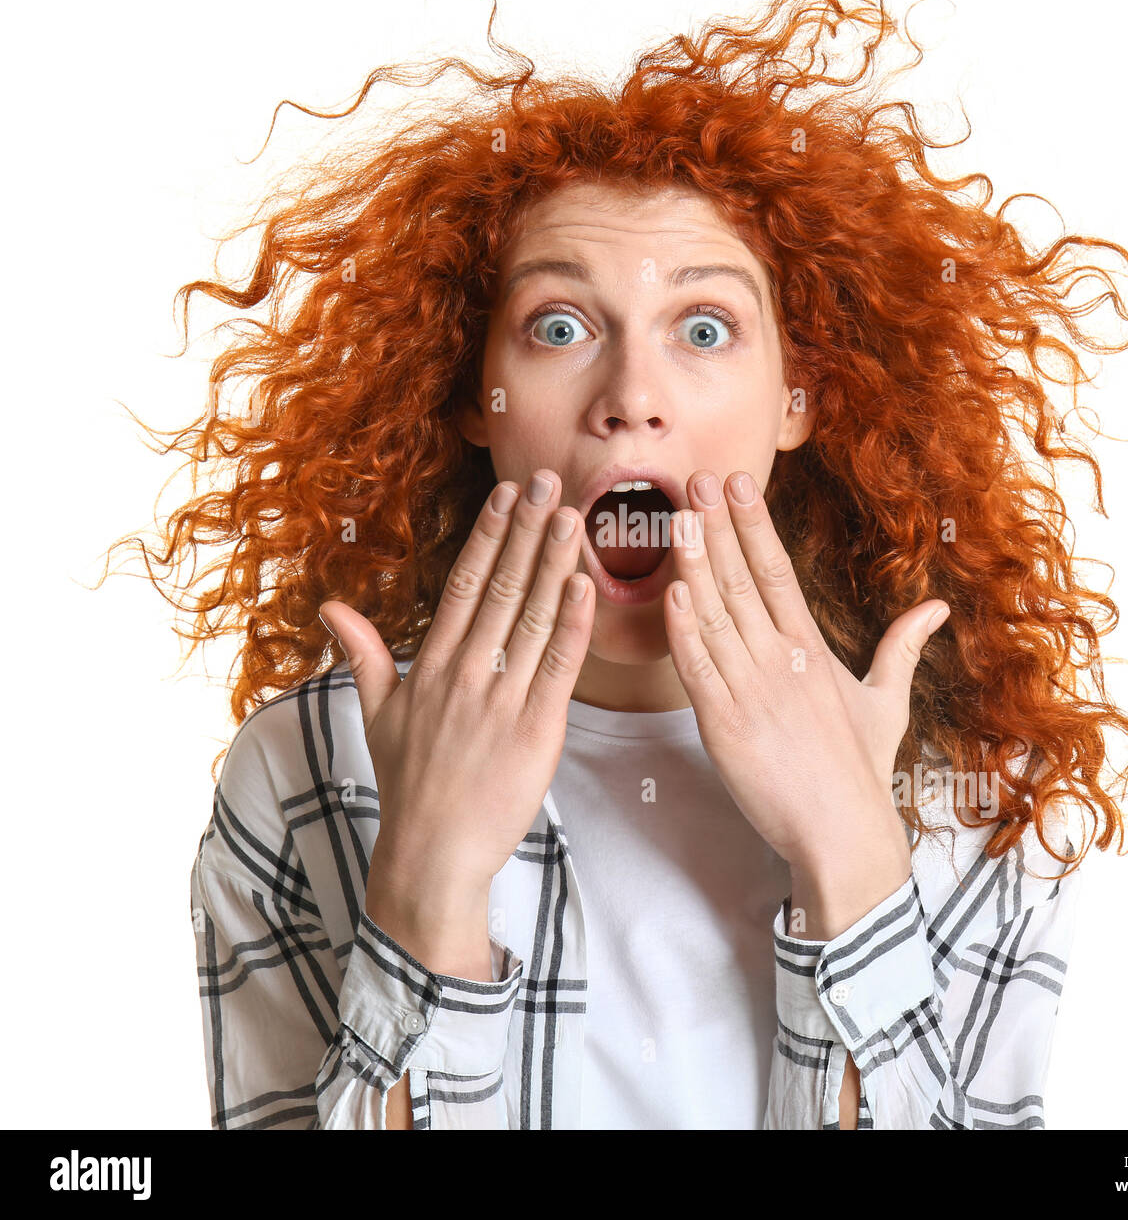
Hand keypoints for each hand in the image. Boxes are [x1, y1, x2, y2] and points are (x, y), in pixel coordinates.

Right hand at [318, 469, 593, 961]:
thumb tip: (331, 608)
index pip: (465, 584)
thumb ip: (365, 655)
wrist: (432, 855)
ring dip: (555, 563)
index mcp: (432, 665)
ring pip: (533, 618)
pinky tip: (587, 585)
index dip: (489, 535)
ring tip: (574, 516)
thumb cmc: (410, 785)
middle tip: (551, 482)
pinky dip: (574, 625)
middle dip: (528, 531)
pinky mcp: (536, 732)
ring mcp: (501, 701)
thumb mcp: (377, 716)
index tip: (509, 494)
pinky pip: (558, 667)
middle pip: (503, 587)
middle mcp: (466, 674)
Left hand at [663, 469, 949, 933]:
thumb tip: (937, 607)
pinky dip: (683, 629)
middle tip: (695, 477)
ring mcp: (752, 689)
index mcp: (812, 648)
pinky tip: (670, 592)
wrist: (844, 834)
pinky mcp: (724, 725)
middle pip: (741, 579)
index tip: (736, 483)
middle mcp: (781, 659)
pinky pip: (698, 668)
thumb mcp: (887, 700)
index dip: (754, 524)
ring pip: (714, 614)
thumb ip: (902, 647)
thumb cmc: (861, 770)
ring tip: (676, 516)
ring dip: (692, 563)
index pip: (777, 570)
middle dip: (716, 526)